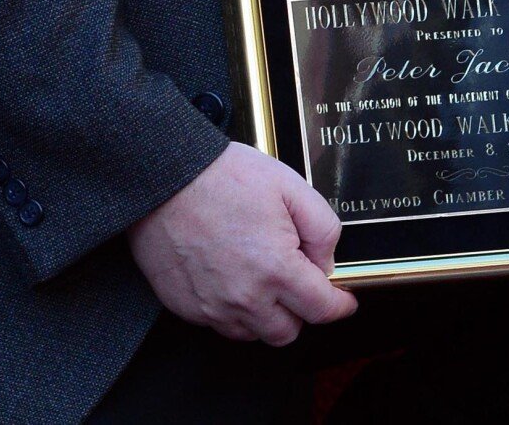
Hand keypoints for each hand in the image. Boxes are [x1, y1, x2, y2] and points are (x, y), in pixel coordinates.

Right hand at [127, 140, 357, 345]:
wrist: (165, 175)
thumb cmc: (223, 176)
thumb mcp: (290, 185)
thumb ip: (322, 227)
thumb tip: (326, 261)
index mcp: (276, 268)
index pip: (321, 309)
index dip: (339, 305)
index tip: (344, 301)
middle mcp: (245, 298)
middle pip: (288, 331)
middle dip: (299, 310)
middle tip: (294, 278)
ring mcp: (213, 307)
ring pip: (253, 332)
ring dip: (265, 313)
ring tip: (259, 274)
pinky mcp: (187, 307)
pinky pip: (220, 324)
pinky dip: (232, 310)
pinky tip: (230, 276)